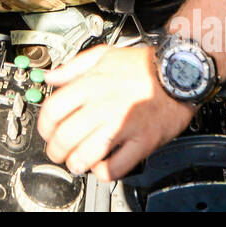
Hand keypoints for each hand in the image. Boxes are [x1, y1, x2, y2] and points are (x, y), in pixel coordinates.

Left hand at [36, 43, 195, 181]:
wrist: (181, 72)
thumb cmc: (143, 65)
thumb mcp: (104, 54)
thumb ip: (73, 66)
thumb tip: (50, 77)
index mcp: (91, 84)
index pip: (53, 111)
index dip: (44, 126)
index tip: (47, 131)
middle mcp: (103, 105)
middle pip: (65, 137)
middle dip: (56, 150)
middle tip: (58, 153)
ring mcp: (124, 124)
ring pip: (87, 154)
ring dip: (76, 163)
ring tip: (76, 162)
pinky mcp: (143, 140)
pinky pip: (117, 166)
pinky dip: (105, 172)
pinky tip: (103, 166)